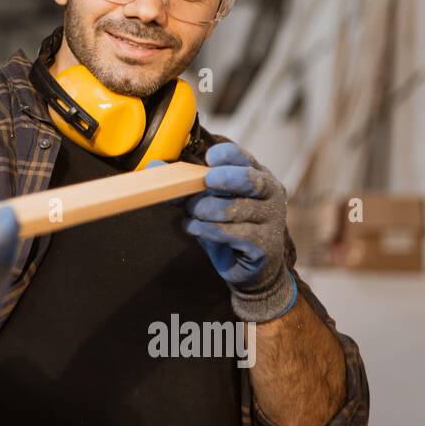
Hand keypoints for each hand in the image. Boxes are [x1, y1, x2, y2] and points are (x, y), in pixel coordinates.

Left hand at [180, 143, 296, 321]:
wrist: (252, 270)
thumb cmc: (228, 227)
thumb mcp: (206, 202)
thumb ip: (184, 185)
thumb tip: (153, 166)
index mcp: (259, 175)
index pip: (245, 157)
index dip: (225, 156)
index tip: (207, 160)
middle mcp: (271, 193)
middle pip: (247, 179)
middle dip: (217, 181)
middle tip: (198, 189)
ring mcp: (271, 219)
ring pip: (230, 208)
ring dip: (201, 212)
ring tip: (192, 215)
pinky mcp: (264, 244)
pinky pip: (227, 232)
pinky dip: (204, 229)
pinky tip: (194, 228)